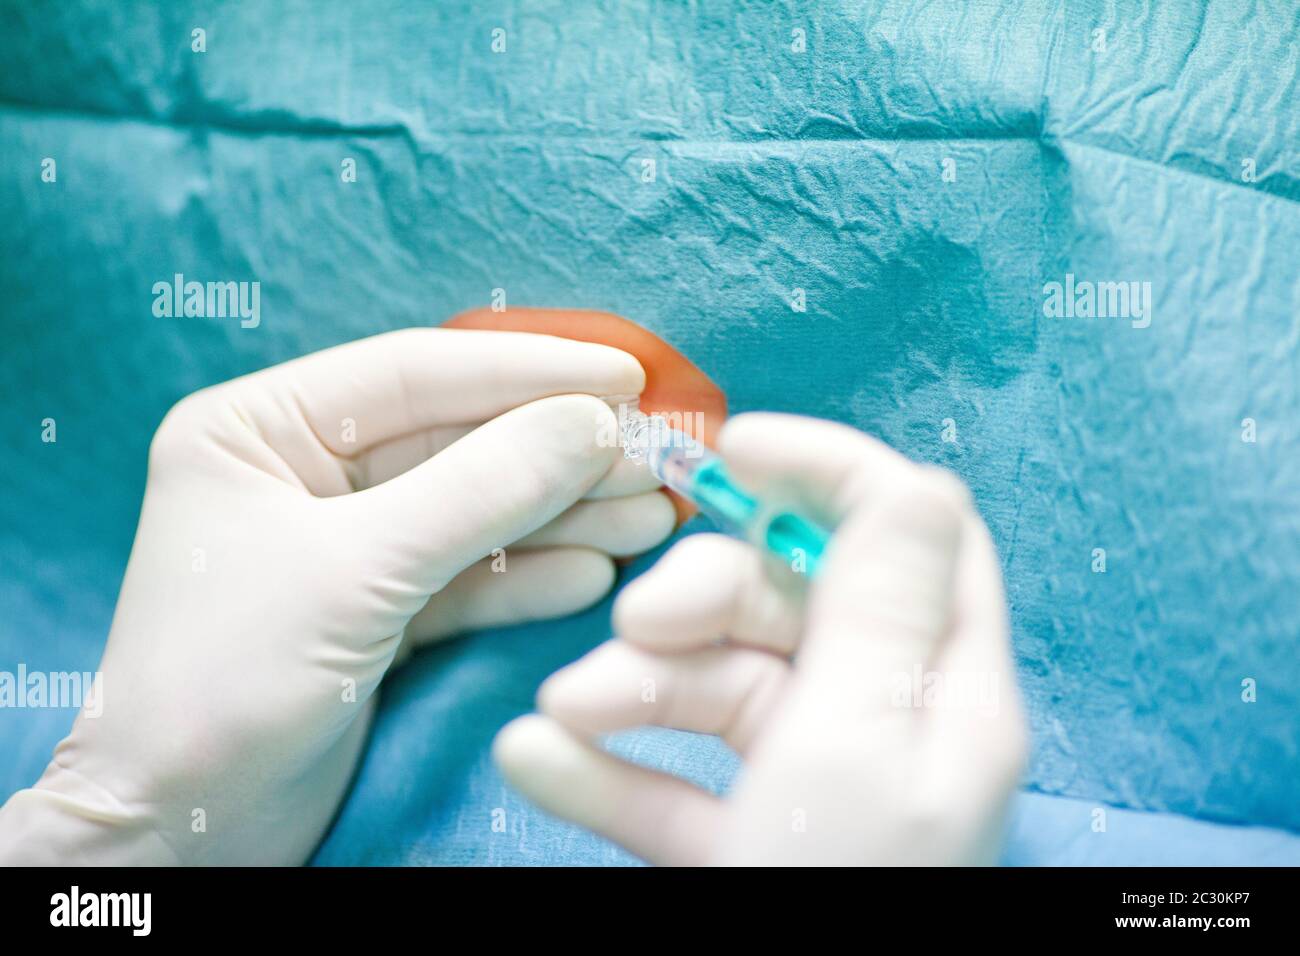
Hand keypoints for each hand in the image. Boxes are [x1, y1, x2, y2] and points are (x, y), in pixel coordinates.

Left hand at [0, 328, 675, 863]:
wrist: (184, 834)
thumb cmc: (227, 682)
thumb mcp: (358, 571)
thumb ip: (482, 490)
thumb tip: (595, 422)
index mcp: (260, 428)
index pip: (415, 373)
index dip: (527, 370)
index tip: (623, 376)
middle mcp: (303, 472)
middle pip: (458, 440)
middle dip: (559, 451)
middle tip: (659, 453)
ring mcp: (346, 543)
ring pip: (475, 510)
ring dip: (564, 513)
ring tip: (654, 513)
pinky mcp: (378, 610)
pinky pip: (468, 576)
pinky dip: (531, 577)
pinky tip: (596, 572)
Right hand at [494, 413, 1026, 865]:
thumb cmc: (828, 899)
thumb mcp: (859, 744)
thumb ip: (880, 602)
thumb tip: (907, 475)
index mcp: (941, 692)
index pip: (914, 534)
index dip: (831, 473)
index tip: (733, 451)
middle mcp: (879, 728)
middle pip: (791, 603)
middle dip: (700, 599)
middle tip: (634, 626)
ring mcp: (802, 789)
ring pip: (716, 689)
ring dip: (630, 686)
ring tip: (565, 712)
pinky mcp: (736, 848)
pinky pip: (668, 784)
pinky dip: (604, 767)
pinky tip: (541, 758)